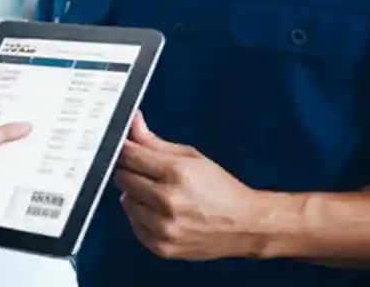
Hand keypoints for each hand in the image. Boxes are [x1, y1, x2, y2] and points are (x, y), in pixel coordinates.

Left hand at [115, 113, 269, 261]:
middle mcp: (168, 201)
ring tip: (158, 194)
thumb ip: (155, 142)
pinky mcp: (162, 247)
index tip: (126, 148)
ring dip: (135, 195)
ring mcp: (164, 228)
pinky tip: (159, 212)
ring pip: (125, 201)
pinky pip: (134, 225)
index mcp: (177, 173)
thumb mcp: (192, 157)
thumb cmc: (222, 189)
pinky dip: (141, 216)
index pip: (130, 156)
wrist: (246, 225)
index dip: (125, 149)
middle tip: (148, 172)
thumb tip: (133, 123)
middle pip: (123, 178)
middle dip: (132, 171)